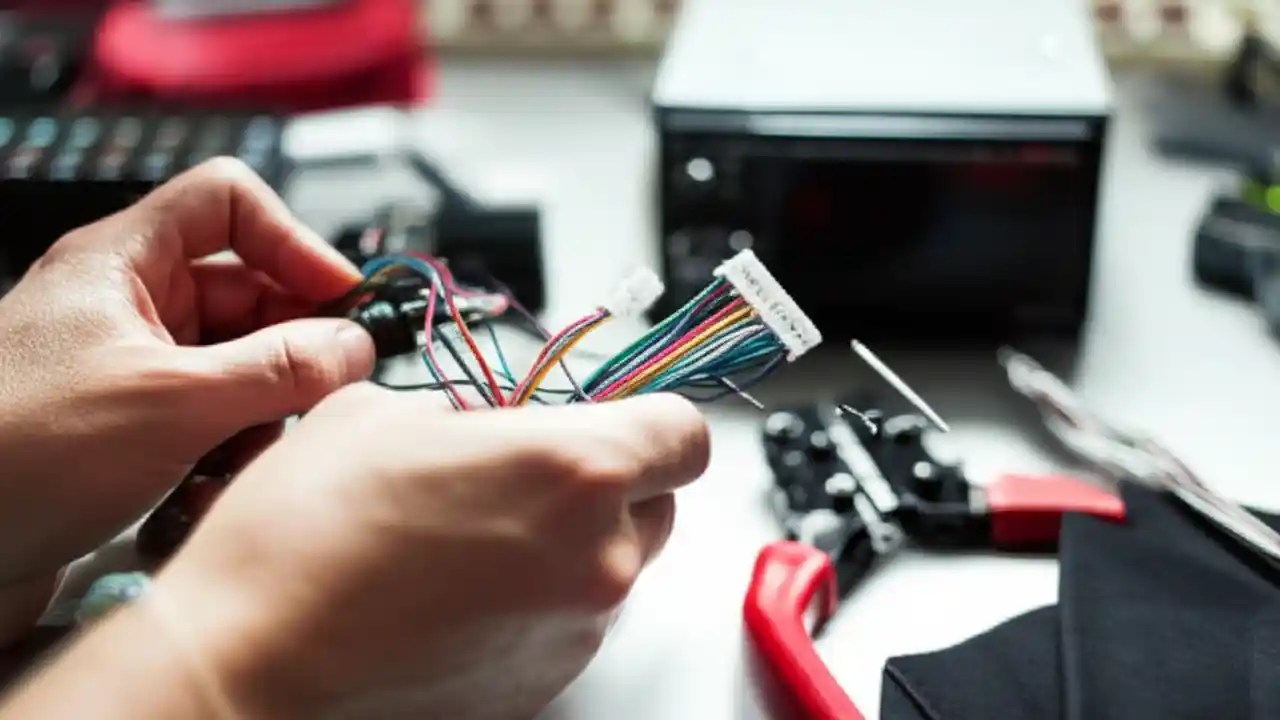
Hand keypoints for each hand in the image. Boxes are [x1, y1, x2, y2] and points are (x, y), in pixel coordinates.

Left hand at [0, 159, 373, 612]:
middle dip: (292, 340)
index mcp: (122, 262)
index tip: (343, 297)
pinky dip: (232, 440)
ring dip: (265, 402)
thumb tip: (354, 345)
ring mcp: (129, 366)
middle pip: (246, 290)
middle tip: (329, 388)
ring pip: (237, 359)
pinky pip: (211, 412)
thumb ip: (279, 369)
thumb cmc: (17, 452)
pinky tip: (223, 479)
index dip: (293, 240)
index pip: (229, 202)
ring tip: (256, 448)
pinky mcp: (131, 425)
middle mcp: (126, 304)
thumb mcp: (172, 403)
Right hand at [148, 387, 708, 718]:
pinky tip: (457, 588)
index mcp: (575, 471)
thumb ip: (465, 412)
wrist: (249, 657)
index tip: (613, 416)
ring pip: (610, 564)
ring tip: (471, 535)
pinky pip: (567, 620)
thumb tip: (483, 427)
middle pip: (657, 503)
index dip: (651, 417)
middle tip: (527, 472)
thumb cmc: (304, 537)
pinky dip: (534, 598)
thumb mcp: (380, 414)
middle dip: (607, 481)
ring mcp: (576, 631)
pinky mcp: (543, 683)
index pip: (684, 432)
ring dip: (565, 541)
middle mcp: (597, 558)